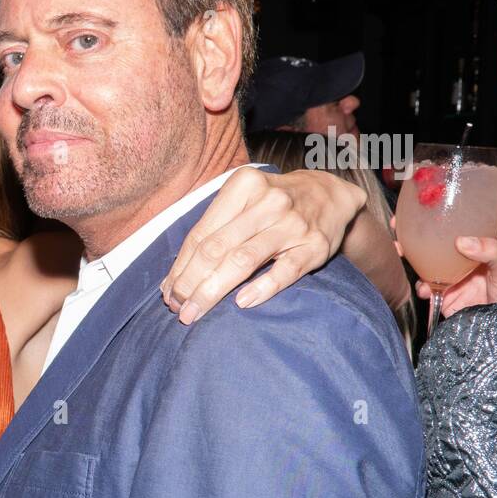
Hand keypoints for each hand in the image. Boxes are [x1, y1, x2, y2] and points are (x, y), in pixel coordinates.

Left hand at [161, 167, 363, 323]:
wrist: (329, 195)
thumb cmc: (272, 204)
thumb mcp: (243, 201)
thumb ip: (212, 231)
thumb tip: (174, 279)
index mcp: (243, 186)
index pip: (201, 234)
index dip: (180, 267)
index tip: (167, 292)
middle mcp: (268, 202)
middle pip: (217, 249)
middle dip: (190, 282)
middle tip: (177, 307)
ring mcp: (293, 224)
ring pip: (244, 261)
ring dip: (213, 291)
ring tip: (195, 312)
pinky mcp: (315, 246)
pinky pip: (284, 272)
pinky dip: (261, 288)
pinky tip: (240, 303)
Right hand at [392, 221, 496, 315]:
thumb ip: (489, 250)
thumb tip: (461, 241)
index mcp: (477, 247)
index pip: (454, 229)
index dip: (436, 221)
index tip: (417, 213)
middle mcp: (461, 261)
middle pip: (433, 247)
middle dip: (413, 242)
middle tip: (399, 238)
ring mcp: (451, 279)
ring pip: (425, 268)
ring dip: (414, 266)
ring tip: (409, 264)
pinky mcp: (445, 297)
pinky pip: (426, 290)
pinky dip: (422, 289)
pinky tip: (426, 290)